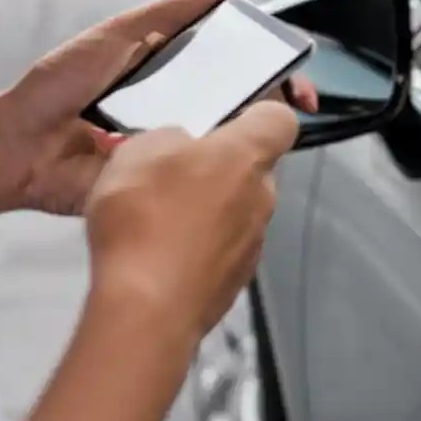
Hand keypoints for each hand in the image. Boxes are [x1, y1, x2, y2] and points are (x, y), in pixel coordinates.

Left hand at [0, 0, 318, 229]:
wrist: (21, 146)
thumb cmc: (56, 88)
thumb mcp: (117, 35)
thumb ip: (171, 13)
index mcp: (173, 75)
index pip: (235, 68)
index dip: (269, 69)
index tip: (292, 71)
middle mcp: (179, 113)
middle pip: (241, 106)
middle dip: (273, 102)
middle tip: (295, 98)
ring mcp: (174, 149)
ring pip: (225, 143)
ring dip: (245, 135)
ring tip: (260, 122)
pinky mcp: (163, 183)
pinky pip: (197, 176)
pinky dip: (213, 170)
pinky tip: (222, 158)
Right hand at [84, 100, 297, 336]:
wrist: (147, 308)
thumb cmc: (145, 216)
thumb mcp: (138, 150)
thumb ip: (169, 139)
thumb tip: (183, 149)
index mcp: (248, 156)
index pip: (281, 120)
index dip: (261, 112)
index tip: (231, 118)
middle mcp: (263, 198)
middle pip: (252, 169)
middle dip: (219, 166)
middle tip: (172, 171)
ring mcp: (254, 243)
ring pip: (236, 210)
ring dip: (207, 208)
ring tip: (157, 218)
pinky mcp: (235, 281)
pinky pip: (220, 249)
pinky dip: (197, 247)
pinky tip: (161, 254)